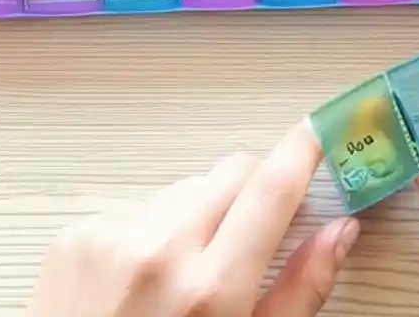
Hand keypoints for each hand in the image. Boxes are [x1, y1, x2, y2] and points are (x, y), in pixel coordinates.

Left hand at [28, 121, 359, 316]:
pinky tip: (144, 273)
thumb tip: (341, 230)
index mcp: (212, 289)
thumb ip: (302, 288)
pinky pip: (140, 206)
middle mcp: (160, 253)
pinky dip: (153, 228)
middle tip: (254, 232)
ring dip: (201, 211)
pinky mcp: (76, 235)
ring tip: (187, 267)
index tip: (320, 129)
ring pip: (187, 188)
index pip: (273, 188)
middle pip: (233, 173)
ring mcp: (112, 239)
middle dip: (255, 189)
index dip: (304, 149)